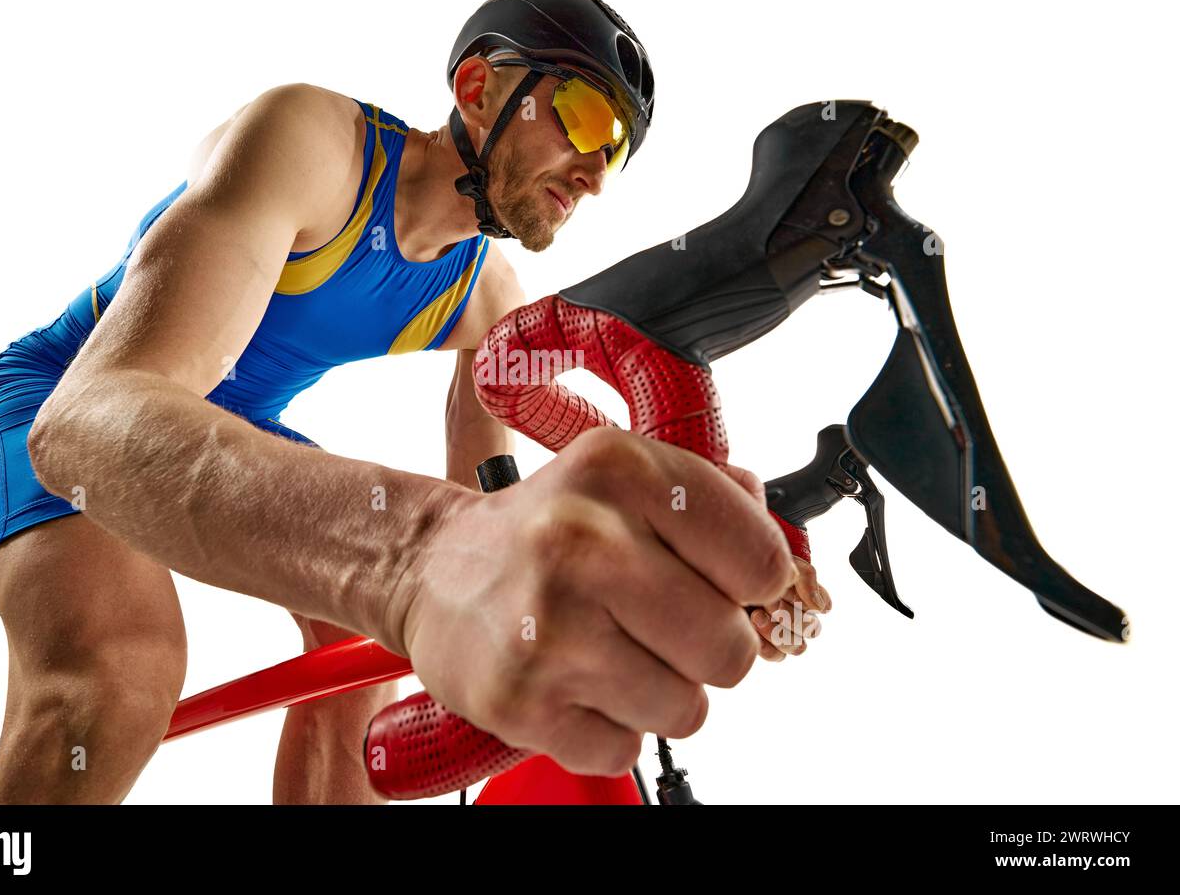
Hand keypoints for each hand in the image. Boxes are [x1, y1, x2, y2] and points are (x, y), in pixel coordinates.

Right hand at [394, 426, 796, 777]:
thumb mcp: (621, 478)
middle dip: (708, 649)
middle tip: (659, 627)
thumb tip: (785, 555)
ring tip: (609, 651)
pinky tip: (574, 680)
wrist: (433, 572)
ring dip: (660, 692)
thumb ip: (713, 500)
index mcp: (619, 471)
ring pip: (687, 709)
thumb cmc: (543, 530)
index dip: (753, 585)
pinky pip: (625, 748)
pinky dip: (609, 726)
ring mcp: (551, 628)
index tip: (720, 584)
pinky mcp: (521, 701)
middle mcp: (581, 543)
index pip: (761, 560)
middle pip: (731, 649)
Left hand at [748, 557, 830, 660]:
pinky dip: (766, 644)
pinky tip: (751, 627)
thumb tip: (823, 609)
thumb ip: (807, 578)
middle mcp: (799, 616)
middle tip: (767, 601)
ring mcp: (783, 633)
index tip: (786, 586)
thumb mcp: (783, 562)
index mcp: (808, 596)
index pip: (821, 606)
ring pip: (798, 647)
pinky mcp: (766, 645)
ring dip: (778, 631)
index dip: (805, 599)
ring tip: (756, 615)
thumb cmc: (754, 563)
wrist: (723, 572)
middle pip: (811, 629)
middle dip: (788, 614)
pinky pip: (776, 655)